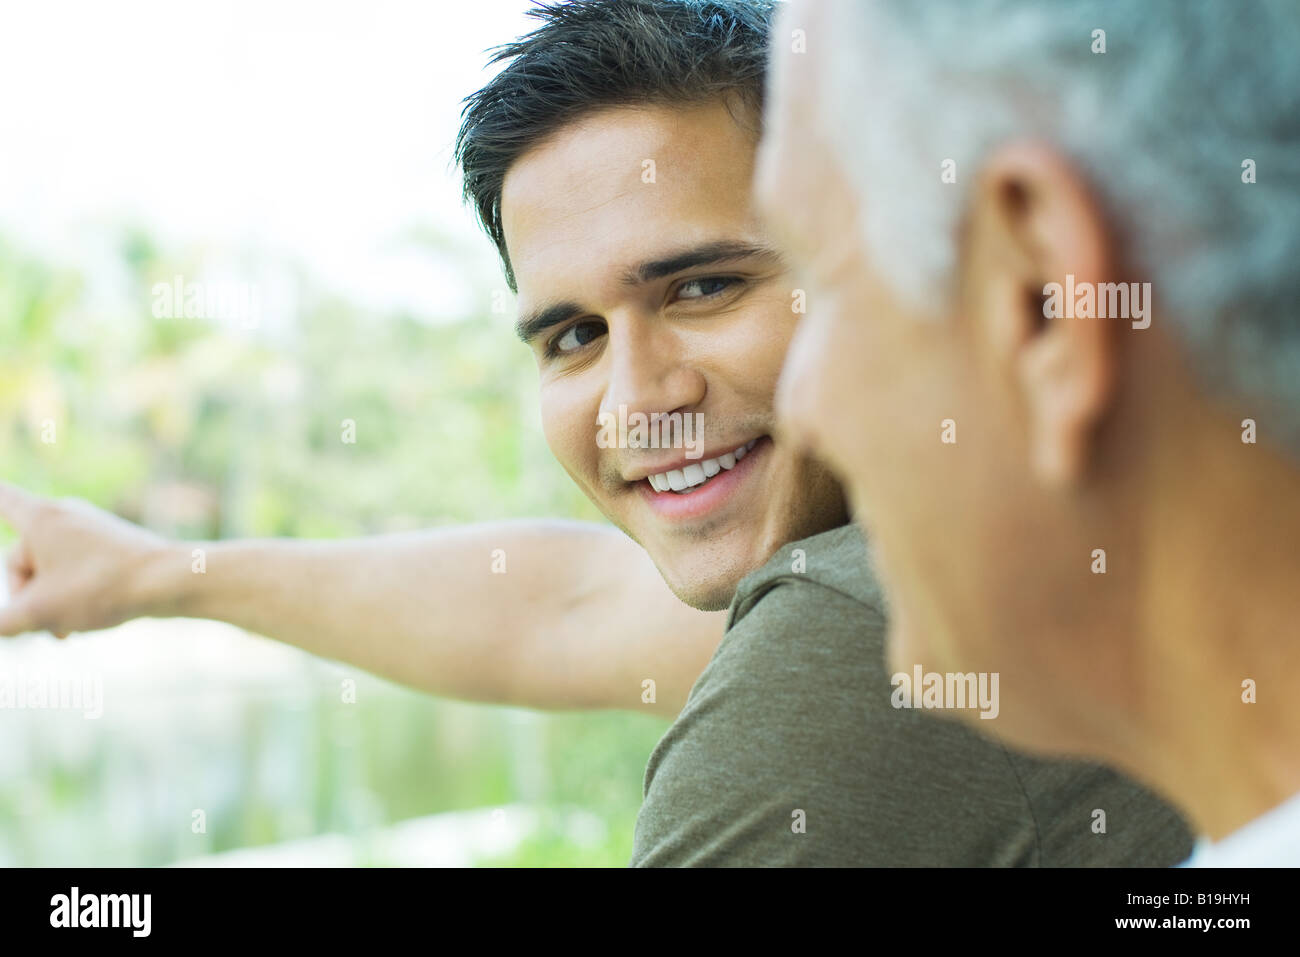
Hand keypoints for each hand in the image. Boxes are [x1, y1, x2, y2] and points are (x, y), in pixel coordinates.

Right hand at [0, 482, 168, 638]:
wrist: (173, 580)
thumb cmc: (104, 588)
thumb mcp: (39, 612)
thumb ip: (1, 622)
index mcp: (39, 518)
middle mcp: (64, 514)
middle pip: (21, 559)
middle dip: (28, 598)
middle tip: (49, 626)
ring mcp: (90, 528)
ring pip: (51, 571)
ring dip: (52, 603)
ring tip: (69, 629)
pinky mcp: (110, 544)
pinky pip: (77, 571)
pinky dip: (75, 596)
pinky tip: (85, 621)